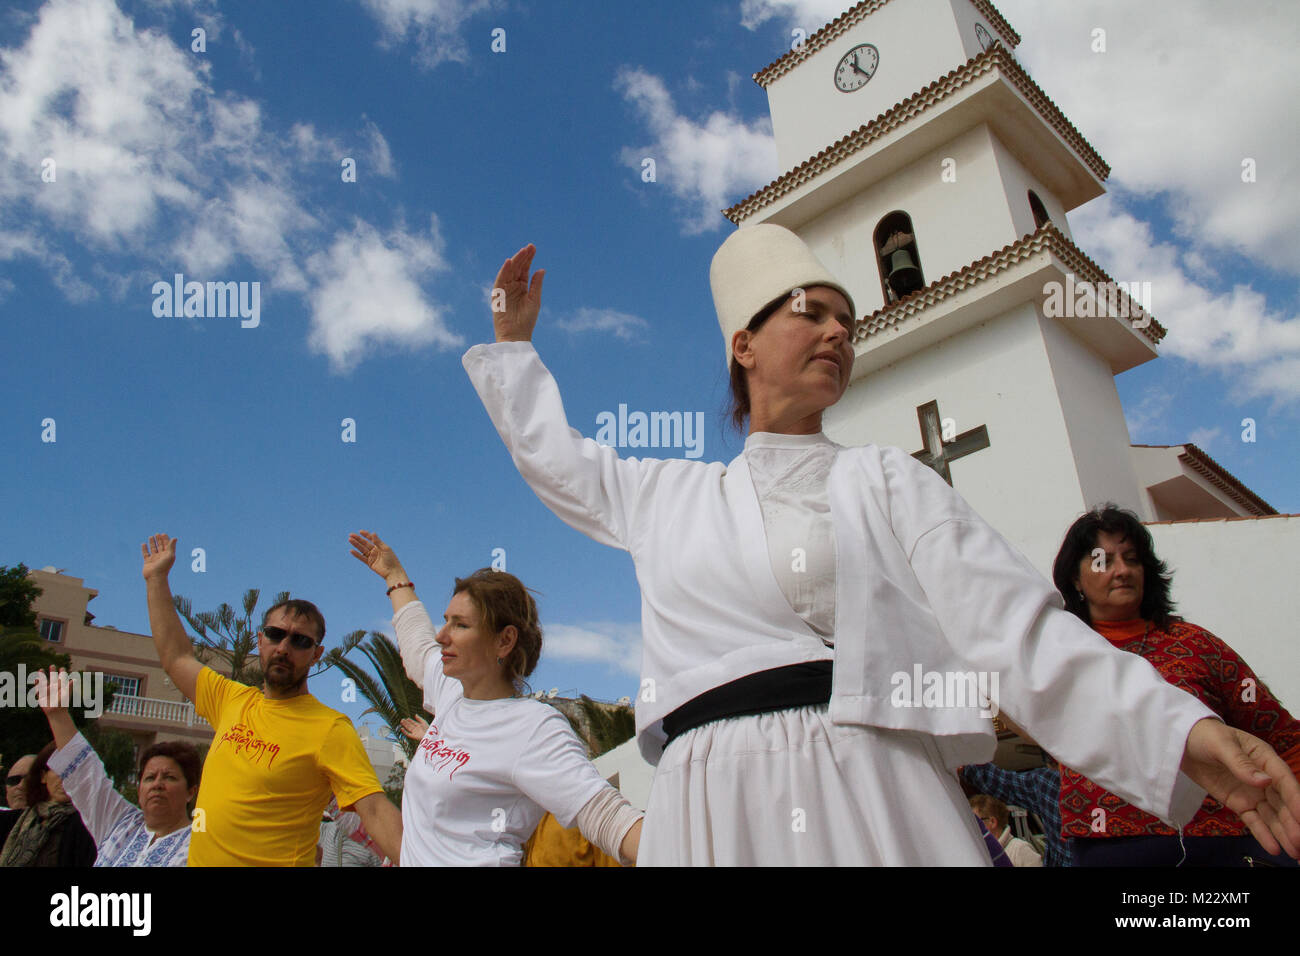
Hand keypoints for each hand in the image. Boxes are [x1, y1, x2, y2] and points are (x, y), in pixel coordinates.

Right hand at [33, 666, 71, 714]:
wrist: (56, 711)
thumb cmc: (63, 703)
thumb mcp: (66, 694)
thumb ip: (69, 687)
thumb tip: (74, 680)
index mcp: (61, 687)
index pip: (61, 678)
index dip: (62, 673)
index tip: (62, 668)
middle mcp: (54, 687)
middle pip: (53, 677)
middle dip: (52, 672)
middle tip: (52, 665)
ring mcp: (47, 690)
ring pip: (44, 681)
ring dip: (42, 675)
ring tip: (41, 669)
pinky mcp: (41, 694)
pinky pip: (38, 688)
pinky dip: (37, 683)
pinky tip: (36, 678)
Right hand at [141, 533, 176, 580]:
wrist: (155, 577)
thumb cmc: (164, 567)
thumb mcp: (170, 555)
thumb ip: (171, 546)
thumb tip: (175, 538)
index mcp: (168, 555)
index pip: (167, 545)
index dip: (165, 539)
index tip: (163, 534)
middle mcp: (161, 556)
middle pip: (160, 546)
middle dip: (159, 540)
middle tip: (157, 534)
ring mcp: (154, 559)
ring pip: (153, 549)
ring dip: (152, 543)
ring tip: (151, 537)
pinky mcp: (147, 562)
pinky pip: (145, 553)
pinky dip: (144, 549)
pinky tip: (143, 544)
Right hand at [348, 530, 405, 582]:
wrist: (392, 572)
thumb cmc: (391, 559)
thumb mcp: (385, 549)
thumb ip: (378, 542)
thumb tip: (373, 533)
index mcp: (380, 546)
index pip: (371, 539)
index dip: (366, 535)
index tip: (360, 531)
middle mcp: (375, 551)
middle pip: (365, 543)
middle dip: (358, 539)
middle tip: (351, 535)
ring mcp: (372, 557)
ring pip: (362, 549)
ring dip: (356, 545)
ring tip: (350, 540)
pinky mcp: (369, 563)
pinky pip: (362, 558)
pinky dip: (357, 554)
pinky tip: (351, 550)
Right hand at [399, 716, 429, 741]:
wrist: (428, 735)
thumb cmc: (427, 729)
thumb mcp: (424, 722)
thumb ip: (419, 718)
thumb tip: (415, 714)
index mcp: (419, 726)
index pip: (413, 722)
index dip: (410, 720)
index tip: (407, 718)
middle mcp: (416, 729)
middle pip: (410, 725)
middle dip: (406, 722)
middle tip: (402, 719)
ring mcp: (414, 732)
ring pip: (408, 728)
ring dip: (405, 725)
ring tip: (401, 722)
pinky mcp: (413, 736)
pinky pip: (407, 734)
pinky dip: (404, 731)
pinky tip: (402, 728)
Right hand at [491, 244, 543, 342]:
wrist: (516, 335)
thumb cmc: (527, 320)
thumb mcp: (534, 300)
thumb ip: (536, 285)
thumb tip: (541, 269)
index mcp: (522, 287)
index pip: (524, 269)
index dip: (528, 259)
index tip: (533, 248)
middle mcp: (513, 286)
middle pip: (517, 268)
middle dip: (522, 257)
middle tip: (529, 247)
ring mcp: (504, 290)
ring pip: (509, 272)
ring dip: (515, 261)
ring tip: (522, 252)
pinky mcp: (497, 295)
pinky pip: (500, 280)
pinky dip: (503, 271)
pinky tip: (509, 262)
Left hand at [1181, 718, 1299, 857]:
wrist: (1183, 742)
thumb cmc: (1205, 735)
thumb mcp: (1221, 745)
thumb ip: (1241, 763)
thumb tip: (1265, 780)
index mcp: (1264, 758)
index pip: (1284, 780)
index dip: (1295, 799)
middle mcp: (1264, 778)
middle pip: (1282, 802)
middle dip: (1292, 823)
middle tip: (1299, 842)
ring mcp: (1253, 792)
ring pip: (1272, 815)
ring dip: (1283, 833)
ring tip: (1294, 852)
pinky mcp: (1240, 803)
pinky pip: (1254, 820)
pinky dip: (1263, 834)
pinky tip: (1274, 847)